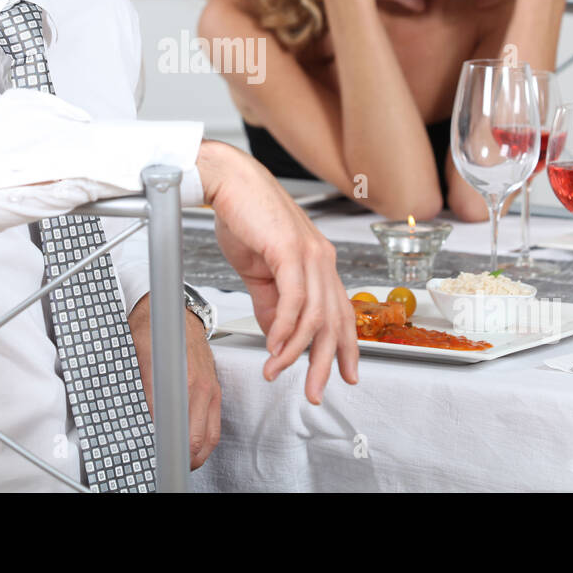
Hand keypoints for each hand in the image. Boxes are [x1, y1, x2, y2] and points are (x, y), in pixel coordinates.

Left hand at [129, 294, 220, 468]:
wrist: (180, 312)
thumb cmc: (155, 329)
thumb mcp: (133, 351)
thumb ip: (133, 382)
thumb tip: (124, 412)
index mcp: (176, 377)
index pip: (169, 424)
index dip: (160, 444)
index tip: (150, 453)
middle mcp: (198, 386)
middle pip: (194, 438)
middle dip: (179, 458)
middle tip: (163, 465)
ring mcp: (210, 389)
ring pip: (209, 436)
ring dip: (196, 454)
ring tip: (178, 462)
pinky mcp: (215, 390)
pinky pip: (215, 424)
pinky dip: (205, 440)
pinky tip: (191, 446)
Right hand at [197, 141, 357, 403]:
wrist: (227, 181)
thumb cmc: (243, 215)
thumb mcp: (259, 268)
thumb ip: (270, 302)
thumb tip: (276, 334)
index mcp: (319, 262)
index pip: (340, 312)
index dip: (345, 346)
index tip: (345, 374)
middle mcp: (322, 258)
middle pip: (334, 320)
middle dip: (325, 362)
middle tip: (315, 391)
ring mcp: (309, 253)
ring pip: (315, 315)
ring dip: (296, 350)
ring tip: (277, 369)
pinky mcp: (290, 250)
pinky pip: (294, 299)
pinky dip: (284, 327)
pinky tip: (274, 344)